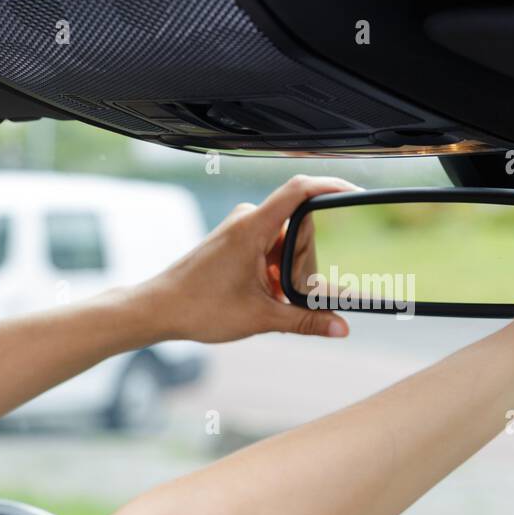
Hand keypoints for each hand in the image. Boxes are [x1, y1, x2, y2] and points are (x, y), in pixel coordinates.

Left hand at [118, 174, 362, 343]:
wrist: (158, 309)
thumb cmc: (198, 309)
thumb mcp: (260, 318)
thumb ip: (305, 321)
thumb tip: (341, 328)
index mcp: (253, 228)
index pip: (300, 190)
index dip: (332, 186)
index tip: (356, 193)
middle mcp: (246, 220)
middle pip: (300, 228)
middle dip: (303, 263)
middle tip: (285, 295)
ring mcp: (239, 229)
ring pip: (286, 241)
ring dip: (288, 271)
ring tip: (269, 299)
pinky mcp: (234, 240)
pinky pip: (270, 247)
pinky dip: (275, 270)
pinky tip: (264, 295)